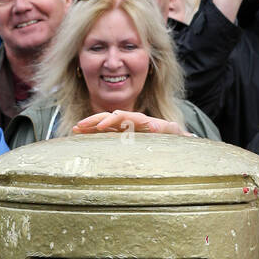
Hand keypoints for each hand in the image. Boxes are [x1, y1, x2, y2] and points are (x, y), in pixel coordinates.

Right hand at [73, 109, 190, 134]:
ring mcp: (127, 129)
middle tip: (80, 126)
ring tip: (76, 129)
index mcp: (144, 121)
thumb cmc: (177, 139)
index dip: (114, 120)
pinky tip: (81, 136)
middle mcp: (133, 122)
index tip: (103, 125)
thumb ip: (179, 133)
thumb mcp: (178, 135)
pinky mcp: (123, 136)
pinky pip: (106, 133)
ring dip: (90, 125)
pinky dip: (94, 133)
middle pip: (110, 117)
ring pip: (105, 124)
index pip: (125, 117)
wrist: (175, 141)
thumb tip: (182, 131)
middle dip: (95, 120)